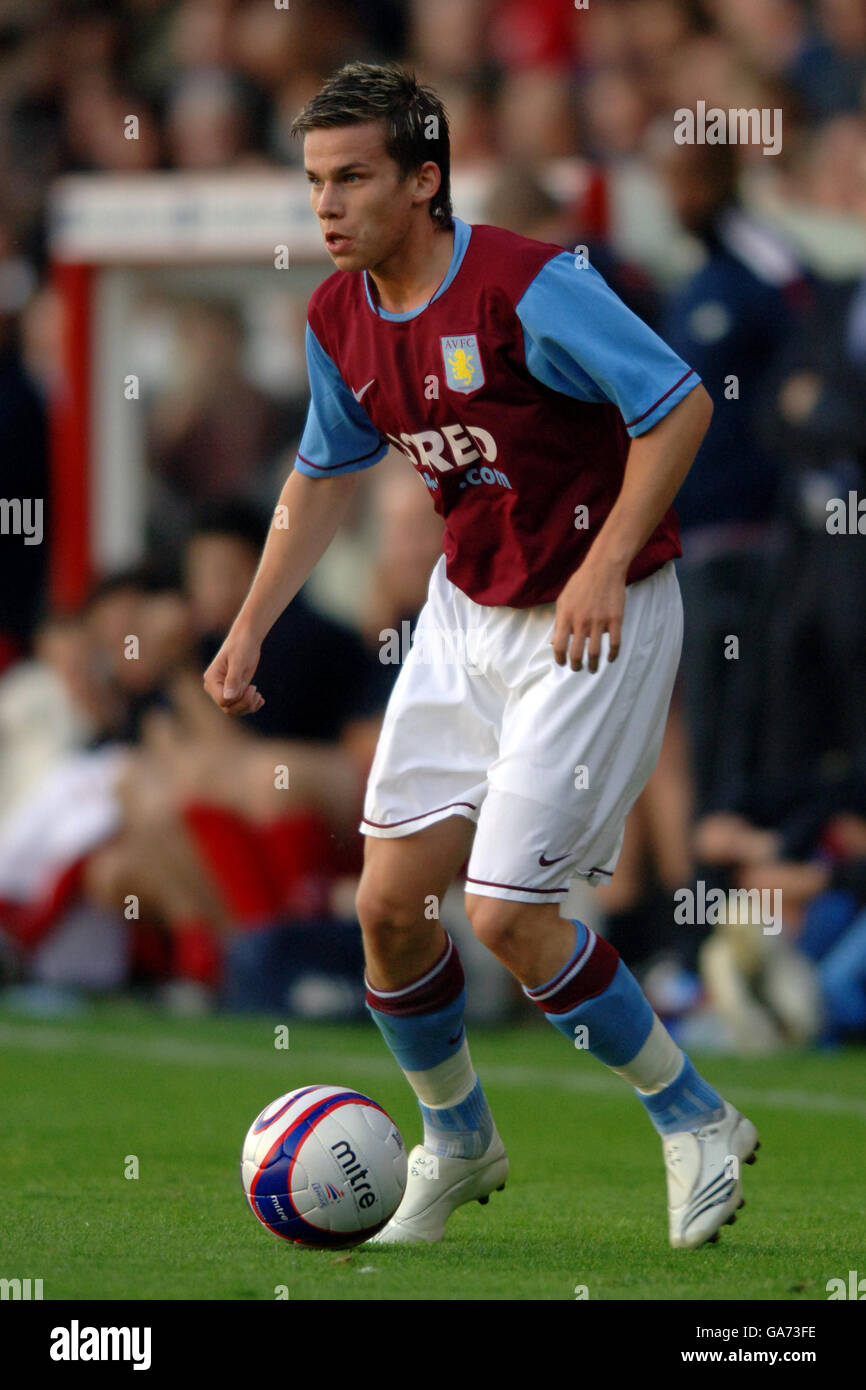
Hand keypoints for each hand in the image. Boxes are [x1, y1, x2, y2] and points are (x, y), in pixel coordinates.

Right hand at [203, 628, 264, 715]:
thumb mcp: (238, 661)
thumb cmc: (242, 646)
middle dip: (245, 704)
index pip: (223, 701)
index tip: (252, 686)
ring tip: (258, 695)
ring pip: (234, 710)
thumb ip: (233, 679)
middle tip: (256, 690)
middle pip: (228, 709)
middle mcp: (215, 687)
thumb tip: (229, 697)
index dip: (238, 699)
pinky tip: (260, 699)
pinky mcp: (234, 690)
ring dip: (249, 706)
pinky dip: (251, 705)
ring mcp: (224, 690)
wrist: (247, 638)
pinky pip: (240, 706)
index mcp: (211, 680)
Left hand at [551, 555, 625, 672]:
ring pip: (595, 652)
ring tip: (593, 669)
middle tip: (578, 669)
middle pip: (577, 654)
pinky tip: (610, 659)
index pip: (559, 646)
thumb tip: (554, 643)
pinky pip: (615, 643)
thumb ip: (558, 622)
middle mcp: (581, 621)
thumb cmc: (580, 583)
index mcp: (566, 616)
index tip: (562, 663)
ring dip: (593, 665)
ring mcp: (599, 621)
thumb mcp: (563, 601)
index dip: (559, 659)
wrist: (603, 568)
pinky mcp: (615, 619)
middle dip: (576, 666)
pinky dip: (613, 655)